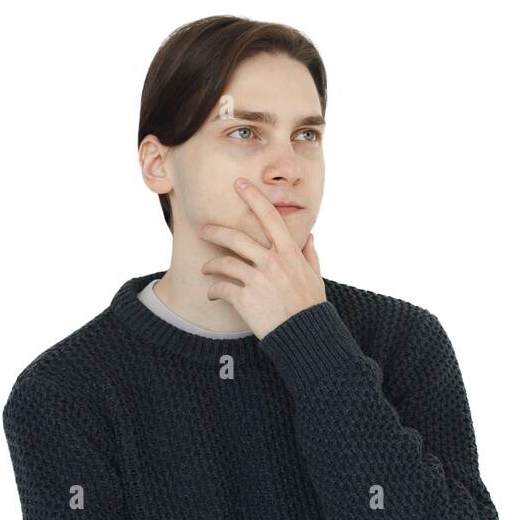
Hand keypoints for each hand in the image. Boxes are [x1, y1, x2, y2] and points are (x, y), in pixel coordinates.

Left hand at [197, 177, 326, 338]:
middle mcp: (272, 262)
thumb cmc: (311, 306)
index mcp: (289, 254)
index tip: (241, 184)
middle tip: (203, 230)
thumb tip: (309, 237)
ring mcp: (257, 280)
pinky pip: (220, 288)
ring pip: (224, 262)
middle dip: (215, 231)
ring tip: (206, 268)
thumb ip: (310, 255)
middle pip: (236, 237)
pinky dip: (213, 290)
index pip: (270, 218)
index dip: (254, 198)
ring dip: (211, 265)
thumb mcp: (315, 277)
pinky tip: (212, 294)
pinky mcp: (244, 299)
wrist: (306, 335)